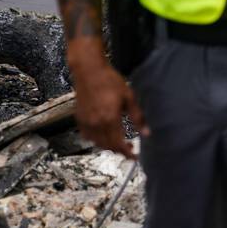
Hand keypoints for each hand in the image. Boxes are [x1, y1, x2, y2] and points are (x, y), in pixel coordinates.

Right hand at [67, 43, 146, 157]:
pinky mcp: (79, 118)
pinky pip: (87, 136)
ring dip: (108, 146)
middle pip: (108, 146)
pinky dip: (96, 140)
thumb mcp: (129, 97)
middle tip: (129, 149)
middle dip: (119, 151)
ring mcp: (86, 121)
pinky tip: (103, 136)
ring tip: (118, 143)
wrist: (89, 70)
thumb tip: (147, 133)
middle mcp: (96, 123)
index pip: (119, 143)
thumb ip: (138, 117)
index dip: (127, 153)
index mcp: (109, 118)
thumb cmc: (110, 80)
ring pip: (97, 143)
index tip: (134, 157)